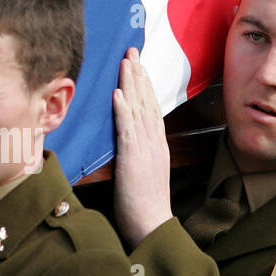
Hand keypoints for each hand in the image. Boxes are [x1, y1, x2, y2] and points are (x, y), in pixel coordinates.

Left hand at [112, 48, 172, 246]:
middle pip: (147, 101)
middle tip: (132, 50)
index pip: (151, 108)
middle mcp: (154, 142)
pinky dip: (123, 110)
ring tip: (126, 61)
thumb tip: (129, 144)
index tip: (138, 64)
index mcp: (157, 145)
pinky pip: (128, 129)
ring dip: (131, 83)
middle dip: (139, 74)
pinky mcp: (134, 159)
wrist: (152, 225)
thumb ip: (138, 155)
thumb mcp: (143, 174)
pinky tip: (118, 93)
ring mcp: (145, 149)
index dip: (145, 84)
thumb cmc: (145, 206)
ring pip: (139, 108)